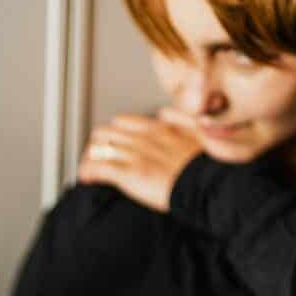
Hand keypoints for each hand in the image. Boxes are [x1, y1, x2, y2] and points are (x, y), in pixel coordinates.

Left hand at [78, 108, 203, 212]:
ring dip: (89, 159)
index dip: (113, 134)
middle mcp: (143, 138)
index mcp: (158, 128)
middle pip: (105, 133)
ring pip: (98, 148)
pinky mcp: (130, 174)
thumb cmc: (207, 165)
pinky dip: (88, 173)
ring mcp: (135, 155)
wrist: (209, 184)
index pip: (122, 122)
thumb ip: (180, 119)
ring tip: (89, 171)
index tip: (112, 144)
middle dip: (96, 146)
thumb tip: (164, 112)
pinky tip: (87, 179)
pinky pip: (98, 168)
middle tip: (96, 159)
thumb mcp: (198, 132)